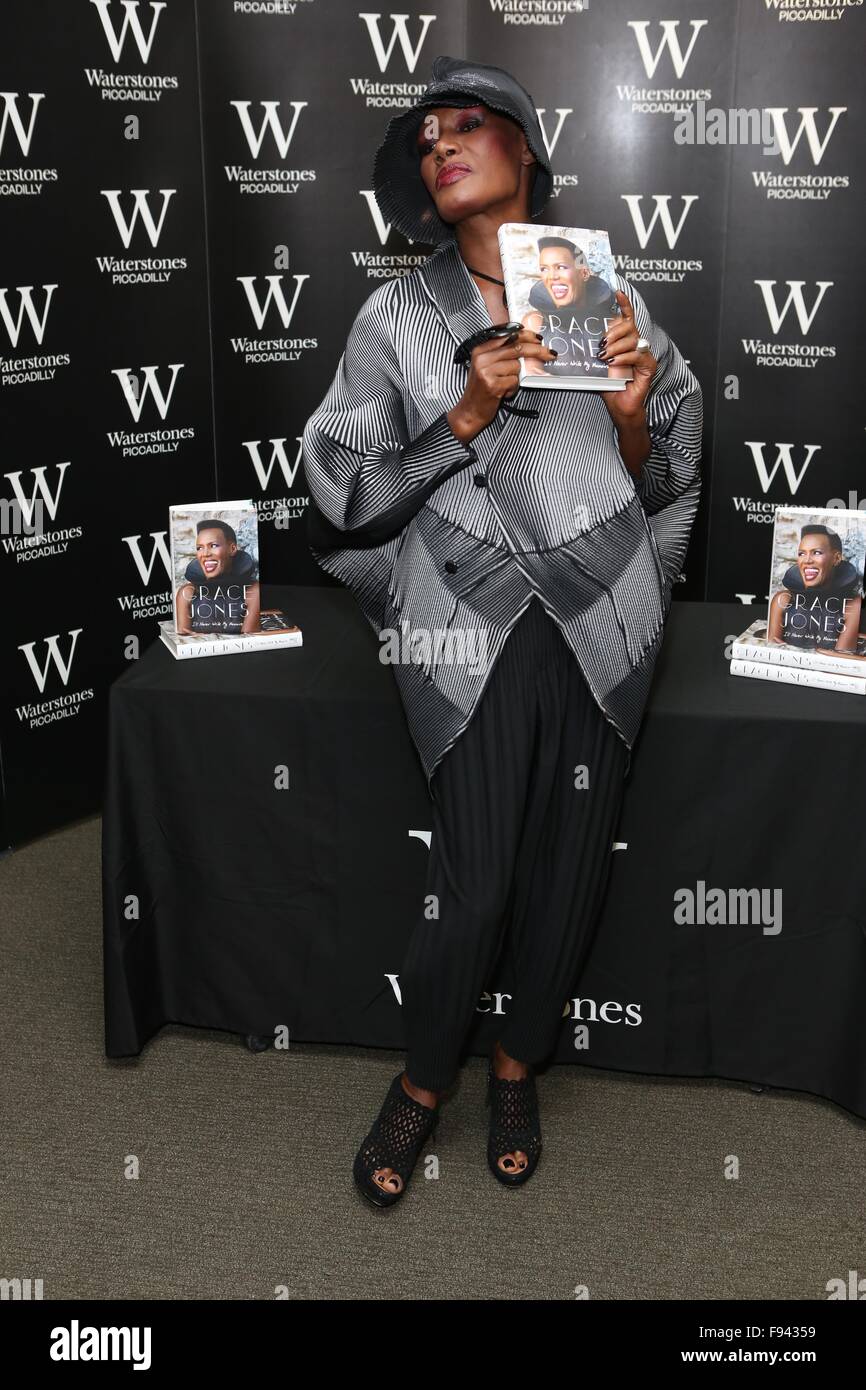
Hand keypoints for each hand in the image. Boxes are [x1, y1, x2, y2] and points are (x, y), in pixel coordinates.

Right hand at [447, 326, 555, 441]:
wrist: (470, 411)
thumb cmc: (481, 390)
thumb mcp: (487, 367)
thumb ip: (503, 354)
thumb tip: (528, 344)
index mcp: (480, 350)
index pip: (508, 336)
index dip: (526, 336)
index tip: (538, 338)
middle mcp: (482, 358)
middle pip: (516, 348)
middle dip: (537, 350)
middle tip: (550, 353)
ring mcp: (486, 371)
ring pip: (517, 366)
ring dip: (516, 377)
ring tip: (505, 384)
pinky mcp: (493, 385)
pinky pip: (515, 381)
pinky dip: (513, 388)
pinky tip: (503, 392)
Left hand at [600, 290, 657, 425]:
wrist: (619, 407)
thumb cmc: (610, 387)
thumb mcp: (596, 366)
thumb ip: (592, 353)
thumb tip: (576, 343)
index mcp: (625, 343)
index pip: (627, 320)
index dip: (624, 305)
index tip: (617, 293)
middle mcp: (636, 346)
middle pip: (629, 327)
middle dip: (613, 332)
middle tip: (601, 345)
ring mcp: (644, 355)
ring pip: (633, 340)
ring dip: (616, 347)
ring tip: (605, 357)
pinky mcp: (649, 366)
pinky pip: (638, 355)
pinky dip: (624, 357)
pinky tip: (614, 363)